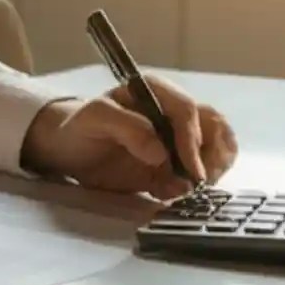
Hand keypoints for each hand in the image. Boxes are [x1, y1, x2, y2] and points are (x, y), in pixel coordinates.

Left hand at [20, 75, 238, 200]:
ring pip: (216, 145)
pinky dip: (200, 183)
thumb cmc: (78, 128)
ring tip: (193, 188)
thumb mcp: (94, 119)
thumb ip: (127, 127)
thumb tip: (160, 152)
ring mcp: (176, 137)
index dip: (192, 140)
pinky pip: (202, 169)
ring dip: (214, 169)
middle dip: (211, 155)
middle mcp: (171, 111)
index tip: (191, 170)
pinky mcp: (174, 162)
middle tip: (200, 182)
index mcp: (154, 91)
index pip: (186, 111)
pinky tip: (178, 193)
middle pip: (212, 126)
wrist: (68, 150)